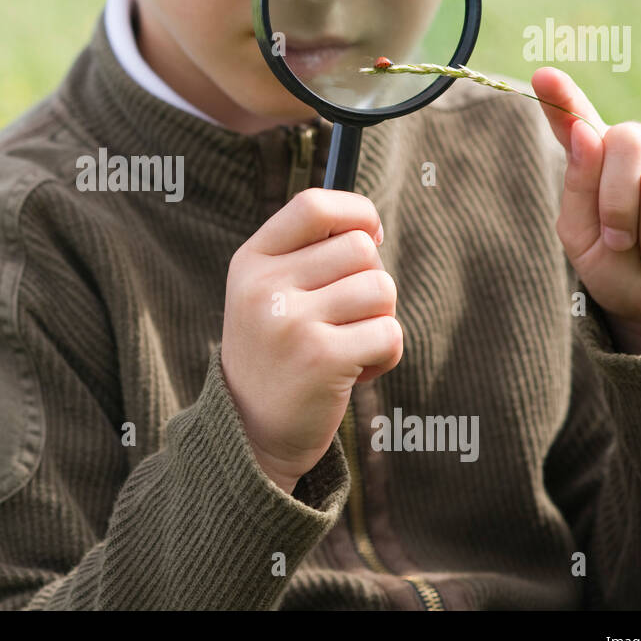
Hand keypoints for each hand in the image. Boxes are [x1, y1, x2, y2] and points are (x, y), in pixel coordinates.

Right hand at [221, 188, 401, 492]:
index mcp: (250, 262)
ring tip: (350, 346)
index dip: (356, 211)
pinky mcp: (322, 359)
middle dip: (371, 281)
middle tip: (349, 317)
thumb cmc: (275, 356)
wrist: (250, 435)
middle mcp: (264, 287)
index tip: (373, 233)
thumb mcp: (268, 294)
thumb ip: (307, 254)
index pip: (313, 205)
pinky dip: (386, 355)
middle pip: (361, 248)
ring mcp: (291, 322)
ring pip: (381, 289)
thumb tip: (371, 224)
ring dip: (380, 320)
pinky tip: (355, 372)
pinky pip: (390, 333)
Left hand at [530, 67, 640, 353]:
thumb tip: (585, 133)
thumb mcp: (580, 237)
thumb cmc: (616, 265)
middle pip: (627, 142)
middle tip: (622, 241)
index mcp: (596, 156)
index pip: (576, 117)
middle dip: (617, 206)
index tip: (542, 76)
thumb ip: (578, 187)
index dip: (562, 97)